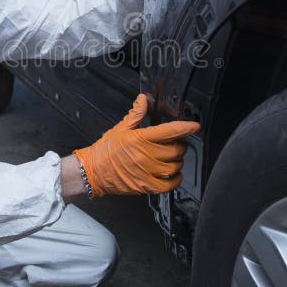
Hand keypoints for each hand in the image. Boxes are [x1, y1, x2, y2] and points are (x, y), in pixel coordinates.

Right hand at [72, 94, 199, 196]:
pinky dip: (175, 179)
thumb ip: (136, 114)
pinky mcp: (146, 186)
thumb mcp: (121, 128)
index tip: (195, 126)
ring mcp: (147, 172)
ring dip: (177, 161)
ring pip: (175, 166)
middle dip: (180, 145)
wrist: (92, 171)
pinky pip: (169, 185)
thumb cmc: (105, 151)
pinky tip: (172, 174)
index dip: (186, 127)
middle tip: (175, 144)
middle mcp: (146, 155)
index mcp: (140, 139)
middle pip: (176, 150)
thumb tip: (143, 99)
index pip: (170, 131)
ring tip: (172, 158)